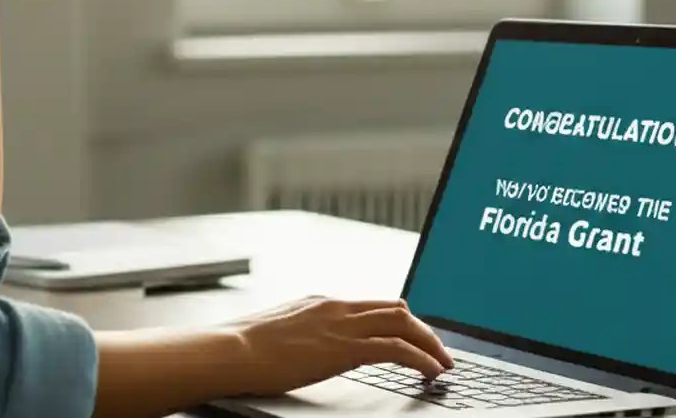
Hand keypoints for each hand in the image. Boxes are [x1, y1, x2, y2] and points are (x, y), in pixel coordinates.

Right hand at [224, 295, 454, 396]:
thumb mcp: (278, 333)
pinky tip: (432, 373)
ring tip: (443, 364)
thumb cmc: (244, 348)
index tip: (413, 336)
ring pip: (404, 324)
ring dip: (430, 344)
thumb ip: (301, 334)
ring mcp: (342, 324)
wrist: (231, 350)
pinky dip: (422, 359)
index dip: (399, 321)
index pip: (373, 305)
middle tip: (437, 352)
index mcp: (321, 302)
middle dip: (422, 330)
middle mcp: (337, 306)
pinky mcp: (345, 348)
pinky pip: (397, 349)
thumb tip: (306, 347)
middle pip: (396, 309)